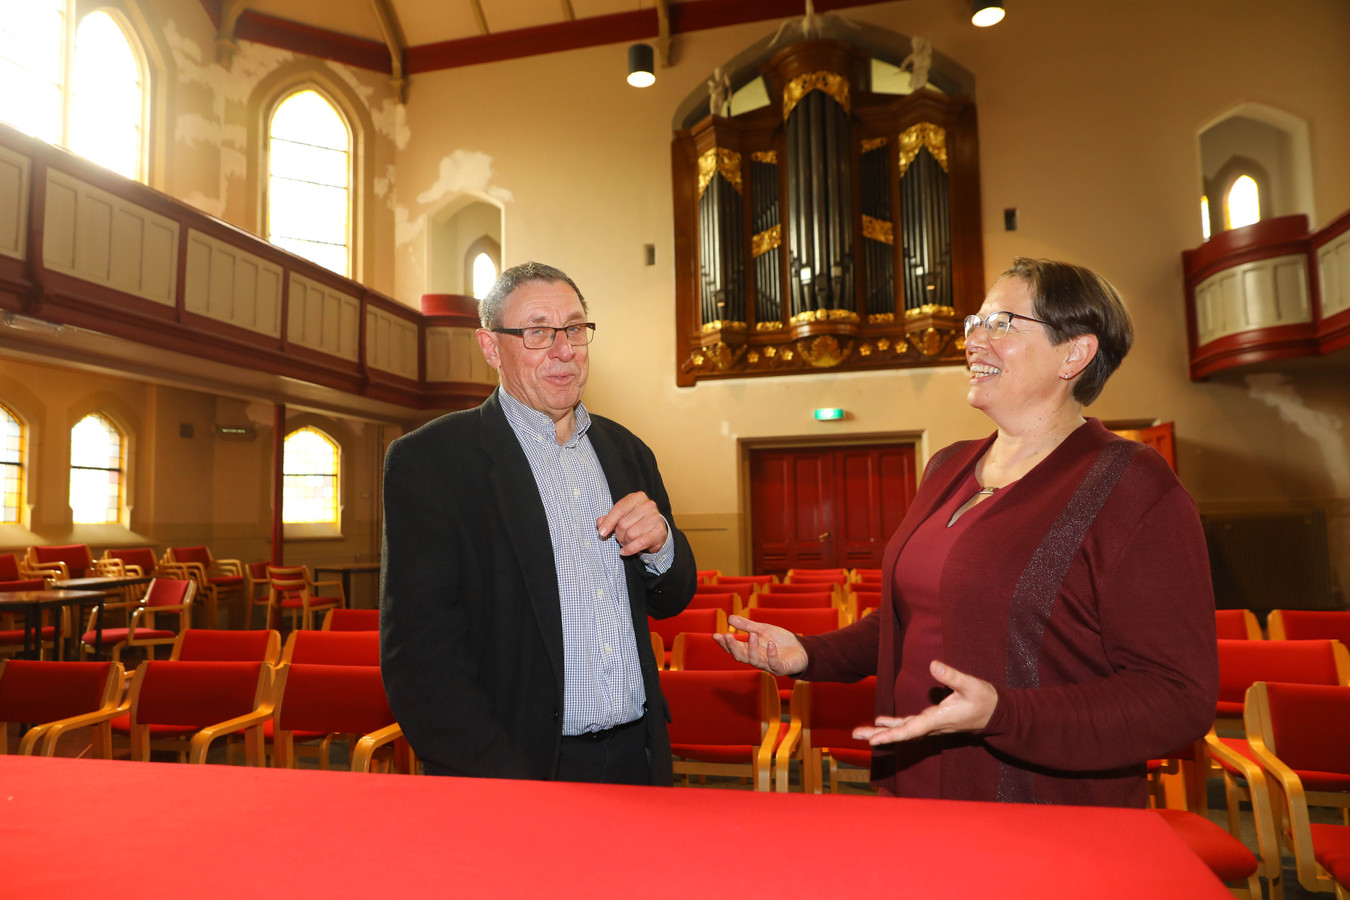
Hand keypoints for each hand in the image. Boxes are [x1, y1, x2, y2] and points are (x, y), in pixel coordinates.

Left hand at [597, 492, 667, 556]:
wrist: (657, 530)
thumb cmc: (637, 521)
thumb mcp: (623, 516)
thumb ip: (610, 518)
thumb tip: (599, 523)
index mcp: (638, 497)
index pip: (619, 509)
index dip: (608, 522)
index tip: (601, 532)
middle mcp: (648, 505)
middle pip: (623, 524)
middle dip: (618, 535)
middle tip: (620, 538)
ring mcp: (655, 518)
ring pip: (631, 534)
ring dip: (625, 542)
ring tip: (627, 541)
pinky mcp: (659, 532)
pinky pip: (640, 542)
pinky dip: (629, 549)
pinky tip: (624, 551)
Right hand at [711, 615, 807, 676]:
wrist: (801, 649)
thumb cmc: (781, 641)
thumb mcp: (762, 630)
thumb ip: (746, 626)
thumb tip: (729, 618)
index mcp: (751, 650)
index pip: (734, 649)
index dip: (725, 643)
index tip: (715, 635)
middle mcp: (757, 659)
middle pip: (741, 657)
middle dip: (733, 647)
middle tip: (727, 636)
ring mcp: (769, 665)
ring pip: (755, 661)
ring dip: (752, 649)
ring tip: (752, 635)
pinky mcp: (782, 668)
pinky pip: (774, 664)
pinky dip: (771, 655)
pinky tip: (770, 644)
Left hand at [852, 660, 996, 745]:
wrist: (996, 714)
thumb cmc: (985, 700)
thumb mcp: (971, 685)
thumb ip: (952, 675)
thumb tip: (933, 664)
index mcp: (938, 720)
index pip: (910, 730)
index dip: (891, 735)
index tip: (873, 741)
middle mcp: (931, 726)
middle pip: (901, 733)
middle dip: (878, 735)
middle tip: (856, 736)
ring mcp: (931, 725)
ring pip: (903, 730)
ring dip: (882, 731)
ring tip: (860, 732)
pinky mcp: (932, 721)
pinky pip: (909, 725)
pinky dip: (894, 725)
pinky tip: (880, 722)